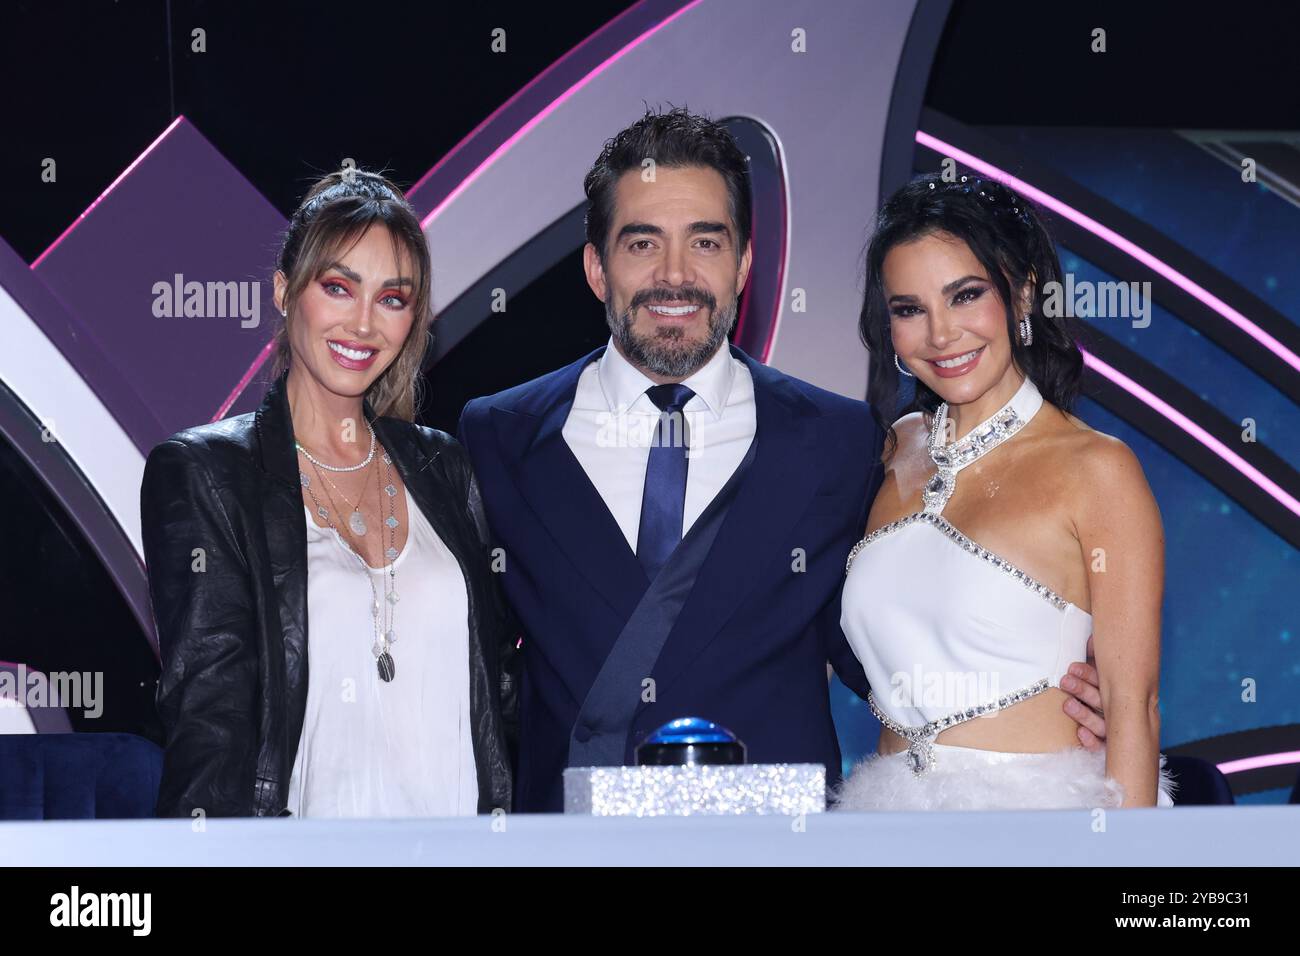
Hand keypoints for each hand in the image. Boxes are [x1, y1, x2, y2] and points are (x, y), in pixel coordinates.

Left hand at [1060, 635, 1106, 750]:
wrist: (1115, 716)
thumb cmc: (1099, 684)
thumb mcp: (1100, 668)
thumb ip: (1094, 654)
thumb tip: (1091, 640)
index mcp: (1115, 689)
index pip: (1105, 681)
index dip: (1089, 674)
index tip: (1072, 667)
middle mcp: (1116, 708)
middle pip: (1101, 700)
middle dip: (1083, 690)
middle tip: (1066, 681)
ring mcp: (1112, 727)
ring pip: (1101, 723)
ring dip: (1084, 714)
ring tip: (1067, 704)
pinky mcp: (1106, 744)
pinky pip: (1101, 745)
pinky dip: (1092, 741)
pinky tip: (1080, 733)